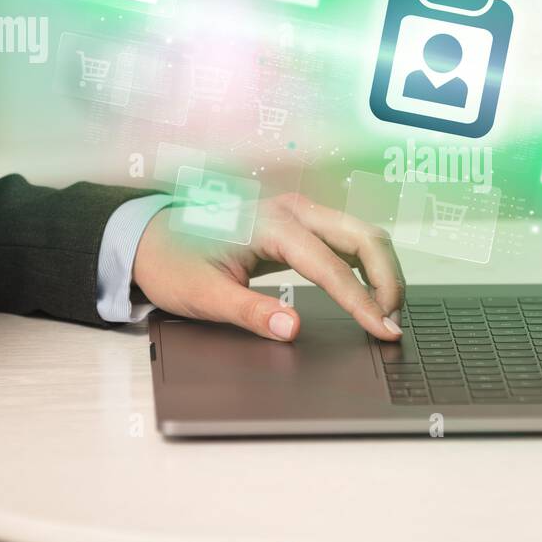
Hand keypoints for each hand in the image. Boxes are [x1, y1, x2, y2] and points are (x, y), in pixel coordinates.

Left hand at [131, 193, 404, 342]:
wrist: (149, 237)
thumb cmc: (172, 262)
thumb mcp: (202, 295)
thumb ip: (249, 312)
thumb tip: (291, 329)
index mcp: (270, 224)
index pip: (332, 267)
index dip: (363, 302)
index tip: (384, 331)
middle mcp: (291, 210)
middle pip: (363, 236)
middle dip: (388, 279)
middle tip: (393, 322)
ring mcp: (298, 212)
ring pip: (362, 233)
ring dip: (382, 270)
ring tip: (385, 312)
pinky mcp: (299, 223)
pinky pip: (347, 237)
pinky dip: (367, 264)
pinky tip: (368, 292)